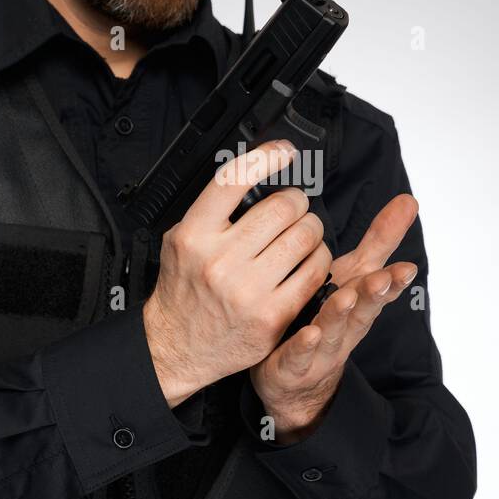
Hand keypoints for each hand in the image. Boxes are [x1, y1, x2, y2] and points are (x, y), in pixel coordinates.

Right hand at [142, 139, 331, 407]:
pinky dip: (319, 260)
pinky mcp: (272, 315)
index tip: (284, 152)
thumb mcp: (182, 239)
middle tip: (295, 207)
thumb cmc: (184, 289)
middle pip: (282, 207)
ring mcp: (247, 290)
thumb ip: (213, 209)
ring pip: (305, 236)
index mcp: (195, 235)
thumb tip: (254, 173)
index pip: (234, 180)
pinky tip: (309, 261)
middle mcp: (219, 260)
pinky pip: (314, 272)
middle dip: (297, 202)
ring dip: (312, 229)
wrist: (179, 346)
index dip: (266, 157)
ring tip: (303, 234)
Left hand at [249, 193, 419, 443]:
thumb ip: (379, 241)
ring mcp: (321, 348)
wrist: (298, 378)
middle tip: (383, 279)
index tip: (407, 268)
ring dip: (339, 314)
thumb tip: (410, 199)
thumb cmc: (325, 314)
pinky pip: (299, 355)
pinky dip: (304, 345)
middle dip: (373, 295)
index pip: (380, 290)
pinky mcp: (294, 364)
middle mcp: (346, 327)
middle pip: (362, 310)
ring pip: (332, 330)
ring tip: (345, 298)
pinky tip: (308, 333)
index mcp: (360, 303)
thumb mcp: (353, 277)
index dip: (393, 281)